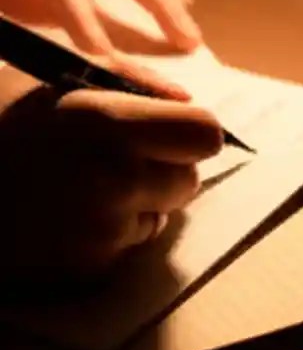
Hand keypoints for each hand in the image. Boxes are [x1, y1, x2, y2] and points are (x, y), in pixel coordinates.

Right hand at [0, 62, 221, 290]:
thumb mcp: (52, 77)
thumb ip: (128, 82)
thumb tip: (185, 100)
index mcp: (109, 123)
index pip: (204, 135)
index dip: (186, 133)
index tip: (162, 133)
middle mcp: (113, 180)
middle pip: (188, 182)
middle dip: (160, 172)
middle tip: (108, 160)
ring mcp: (99, 233)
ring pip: (158, 220)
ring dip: (132, 207)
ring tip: (71, 188)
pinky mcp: (83, 272)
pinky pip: (122, 253)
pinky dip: (102, 241)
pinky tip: (56, 220)